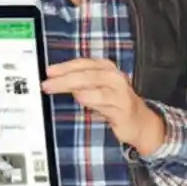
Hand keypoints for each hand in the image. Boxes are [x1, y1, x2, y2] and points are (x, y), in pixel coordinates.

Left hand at [41, 58, 165, 154]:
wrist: (140, 121)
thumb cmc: (114, 102)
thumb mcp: (97, 88)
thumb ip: (79, 82)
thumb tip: (55, 79)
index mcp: (106, 68)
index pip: (82, 63)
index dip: (64, 67)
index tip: (48, 71)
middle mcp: (114, 77)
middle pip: (85, 74)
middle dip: (63, 78)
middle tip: (46, 83)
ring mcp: (120, 92)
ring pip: (93, 85)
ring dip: (73, 87)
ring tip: (56, 89)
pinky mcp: (122, 108)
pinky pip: (103, 101)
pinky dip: (90, 99)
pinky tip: (79, 99)